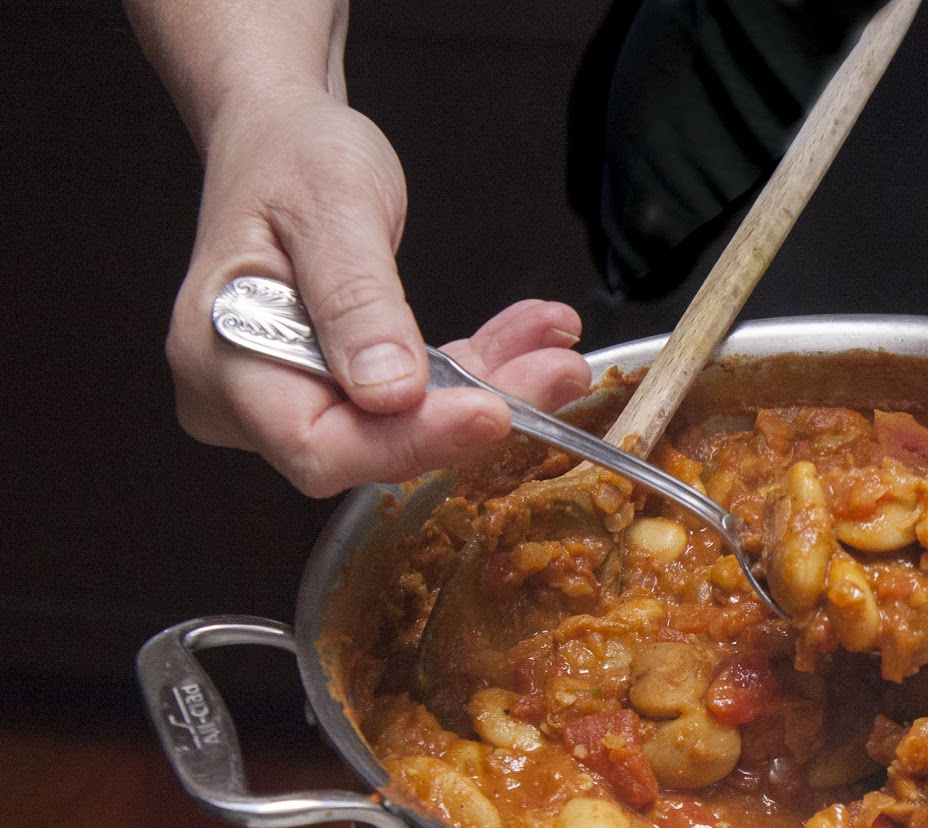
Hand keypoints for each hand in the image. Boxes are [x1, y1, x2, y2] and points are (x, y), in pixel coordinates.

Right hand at [166, 90, 591, 495]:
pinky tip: (532, 338)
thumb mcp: (329, 208)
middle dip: (473, 411)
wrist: (283, 136)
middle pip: (373, 443)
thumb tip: (391, 392)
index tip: (488, 412)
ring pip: (411, 423)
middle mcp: (248, 401)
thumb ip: (357, 302)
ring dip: (494, 387)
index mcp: (222, 362)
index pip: (318, 444)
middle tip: (556, 372)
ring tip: (559, 353)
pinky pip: (420, 397)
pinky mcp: (344, 391)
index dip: (408, 441)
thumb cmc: (289, 156)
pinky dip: (480, 368)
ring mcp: (297, 400)